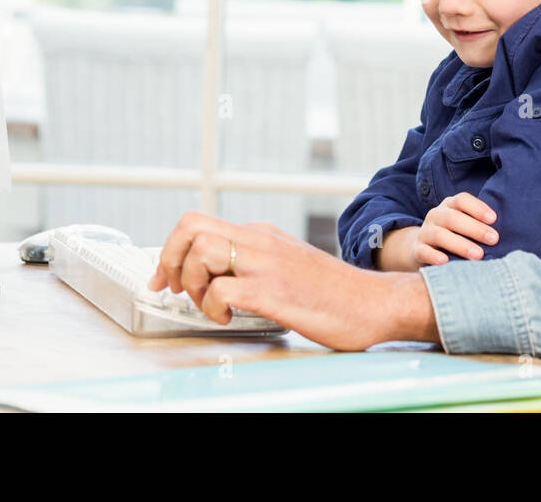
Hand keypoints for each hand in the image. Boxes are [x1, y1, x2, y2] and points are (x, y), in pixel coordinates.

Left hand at [151, 212, 438, 350]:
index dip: (170, 250)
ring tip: (210, 306)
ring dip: (194, 283)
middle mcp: (260, 242)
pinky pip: (222, 290)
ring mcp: (266, 265)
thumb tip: (220, 274)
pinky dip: (214, 307)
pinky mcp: (273, 292)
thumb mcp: (289, 262)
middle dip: (171, 260)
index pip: (198, 222)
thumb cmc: (335, 292)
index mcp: (261, 234)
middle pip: (191, 227)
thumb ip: (257, 261)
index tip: (166, 277)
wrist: (374, 302)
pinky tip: (229, 317)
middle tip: (179, 289)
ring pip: (202, 251)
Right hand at [411, 192, 498, 265]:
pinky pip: (423, 251)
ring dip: (460, 244)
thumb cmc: (454, 236)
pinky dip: (433, 256)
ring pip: (439, 234)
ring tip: (478, 255)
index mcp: (449, 206)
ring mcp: (424, 233)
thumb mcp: (464, 226)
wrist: (422, 249)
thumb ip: (481, 225)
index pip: (461, 200)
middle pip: (452, 217)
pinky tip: (446, 262)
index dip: (478, 208)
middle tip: (494, 239)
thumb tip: (512, 232)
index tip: (494, 219)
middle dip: (475, 228)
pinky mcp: (417, 250)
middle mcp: (435, 216)